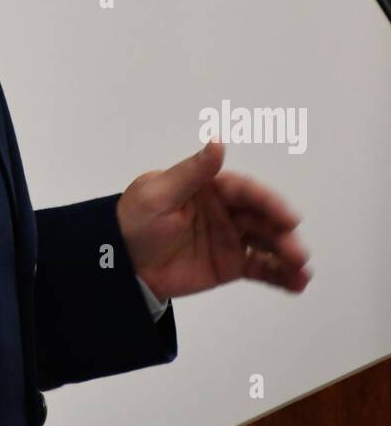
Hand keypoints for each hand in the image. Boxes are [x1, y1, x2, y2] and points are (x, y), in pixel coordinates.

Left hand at [116, 141, 311, 301]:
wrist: (122, 264)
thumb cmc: (136, 221)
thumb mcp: (158, 193)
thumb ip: (192, 172)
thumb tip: (217, 142)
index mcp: (210, 187)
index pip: (245, 191)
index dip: (268, 202)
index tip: (289, 217)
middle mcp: (226, 211)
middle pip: (261, 218)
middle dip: (283, 233)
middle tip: (298, 251)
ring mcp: (230, 238)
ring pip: (266, 243)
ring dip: (287, 255)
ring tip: (303, 270)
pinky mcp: (230, 265)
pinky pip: (260, 268)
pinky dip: (280, 275)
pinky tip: (297, 283)